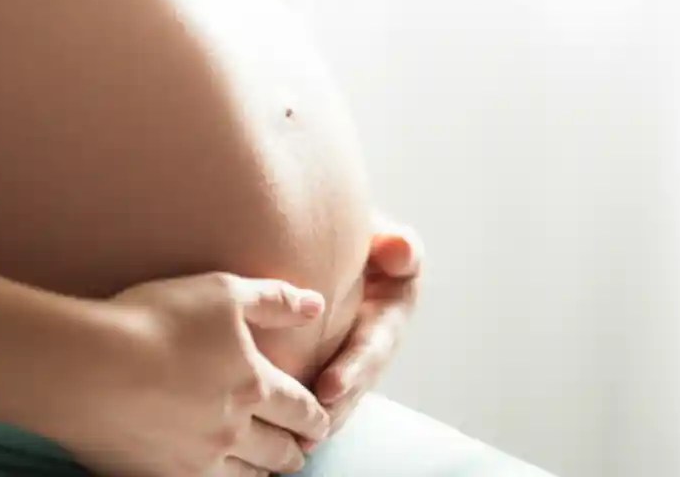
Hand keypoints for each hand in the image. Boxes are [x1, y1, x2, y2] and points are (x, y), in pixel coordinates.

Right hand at [51, 272, 329, 476]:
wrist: (89, 366)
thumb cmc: (155, 320)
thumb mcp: (222, 292)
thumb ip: (273, 299)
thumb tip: (316, 306)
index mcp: (253, 384)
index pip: (299, 408)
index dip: (315, 417)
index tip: (321, 424)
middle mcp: (232, 428)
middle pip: (278, 450)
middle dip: (294, 451)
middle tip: (299, 453)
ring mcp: (197, 458)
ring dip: (263, 473)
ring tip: (267, 471)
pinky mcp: (161, 475)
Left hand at [312, 213, 423, 434]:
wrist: (336, 241)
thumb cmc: (366, 239)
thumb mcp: (388, 238)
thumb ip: (400, 245)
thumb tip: (399, 252)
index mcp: (390, 316)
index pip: (374, 346)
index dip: (354, 369)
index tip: (330, 388)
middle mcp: (373, 345)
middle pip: (354, 384)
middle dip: (334, 408)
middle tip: (308, 429)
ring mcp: (350, 358)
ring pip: (337, 396)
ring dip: (319, 420)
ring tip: (294, 440)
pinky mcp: (327, 363)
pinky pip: (315, 390)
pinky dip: (301, 411)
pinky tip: (279, 431)